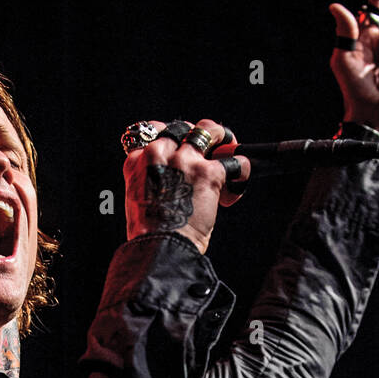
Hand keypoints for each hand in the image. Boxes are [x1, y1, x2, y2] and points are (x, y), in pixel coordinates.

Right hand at [124, 119, 250, 253]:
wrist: (159, 250)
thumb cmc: (149, 236)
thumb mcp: (137, 200)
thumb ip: (151, 182)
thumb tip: (172, 182)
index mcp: (136, 162)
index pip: (153, 132)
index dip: (170, 141)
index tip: (178, 151)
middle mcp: (157, 154)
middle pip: (181, 127)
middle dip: (197, 137)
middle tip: (207, 151)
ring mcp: (184, 161)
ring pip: (207, 131)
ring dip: (221, 138)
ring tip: (227, 151)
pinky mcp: (208, 173)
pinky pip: (234, 160)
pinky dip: (242, 171)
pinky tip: (236, 186)